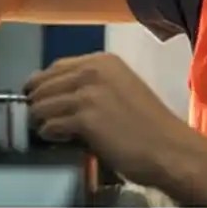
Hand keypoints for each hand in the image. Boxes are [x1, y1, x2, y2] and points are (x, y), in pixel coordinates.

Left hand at [25, 52, 189, 187]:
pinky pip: (50, 125)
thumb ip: (91, 84)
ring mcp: (88, 93)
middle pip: (43, 84)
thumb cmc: (147, 122)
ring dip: (42, 120)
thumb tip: (57, 91)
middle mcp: (93, 71)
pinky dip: (50, 134)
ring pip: (41, 105)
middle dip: (38, 102)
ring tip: (54, 130)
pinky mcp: (85, 118)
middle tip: (42, 119)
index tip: (40, 98)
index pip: (55, 67)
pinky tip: (62, 138)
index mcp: (104, 61)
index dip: (43, 84)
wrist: (167, 146)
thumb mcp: (120, 88)